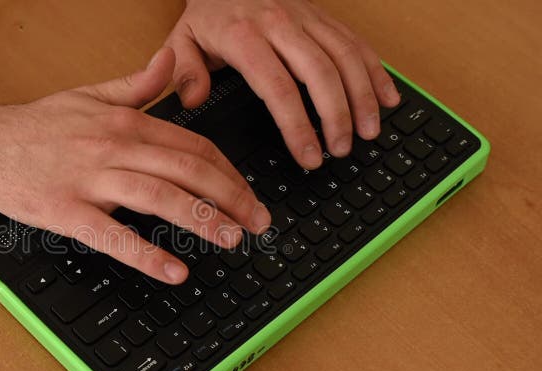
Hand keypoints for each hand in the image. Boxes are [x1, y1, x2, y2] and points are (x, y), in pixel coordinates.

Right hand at [0, 48, 270, 283]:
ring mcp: (91, 180)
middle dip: (232, 197)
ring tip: (232, 240)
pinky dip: (147, 254)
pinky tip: (174, 271)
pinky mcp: (67, 211)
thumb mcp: (91, 94)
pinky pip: (113, 236)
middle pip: (187, 171)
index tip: (249, 193)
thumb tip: (172, 60)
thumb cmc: (37, 124)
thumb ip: (138, 83)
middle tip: (258, 222)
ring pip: (160, 196)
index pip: (193, 147)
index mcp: (126, 123)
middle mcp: (114, 147)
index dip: (230, 172)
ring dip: (203, 220)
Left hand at [165, 0, 401, 168]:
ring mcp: (307, 18)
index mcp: (244, 36)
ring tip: (369, 132)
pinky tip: (388, 98)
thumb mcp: (182, 40)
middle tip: (341, 150)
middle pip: (320, 73)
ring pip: (346, 56)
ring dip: (363, 96)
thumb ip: (183, 71)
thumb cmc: (208, 15)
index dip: (297, 125)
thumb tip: (193, 100)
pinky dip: (377, 70)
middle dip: (337, 116)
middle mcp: (281, 24)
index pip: (278, 87)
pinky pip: (356, 42)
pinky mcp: (324, 17)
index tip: (308, 155)